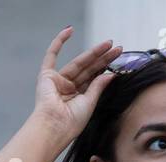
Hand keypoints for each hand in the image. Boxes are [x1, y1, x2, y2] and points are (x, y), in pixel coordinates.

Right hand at [32, 28, 124, 145]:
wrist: (54, 126)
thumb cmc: (71, 121)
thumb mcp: (90, 102)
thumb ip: (98, 86)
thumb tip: (110, 74)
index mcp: (79, 97)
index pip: (95, 78)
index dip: (106, 67)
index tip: (118, 58)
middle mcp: (69, 88)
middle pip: (89, 69)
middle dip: (104, 58)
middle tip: (118, 48)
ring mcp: (58, 81)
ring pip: (78, 62)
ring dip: (93, 52)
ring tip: (109, 43)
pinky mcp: (47, 76)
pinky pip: (52, 55)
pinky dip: (58, 42)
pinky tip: (69, 30)